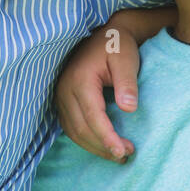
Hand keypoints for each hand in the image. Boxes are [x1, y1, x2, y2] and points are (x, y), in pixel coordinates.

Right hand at [54, 20, 142, 162]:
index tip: (123, 151)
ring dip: (94, 147)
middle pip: (81, 129)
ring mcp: (61, 95)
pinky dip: (85, 140)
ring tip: (117, 155)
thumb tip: (128, 109)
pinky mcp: (62, 100)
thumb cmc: (117, 45)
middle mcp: (65, 89)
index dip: (107, 138)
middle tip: (126, 155)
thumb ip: (127, 83)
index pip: (92, 117)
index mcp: (81, 80)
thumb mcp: (126, 59)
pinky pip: (70, 127)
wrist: (106, 34)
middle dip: (103, 146)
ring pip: (73, 131)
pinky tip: (102, 145)